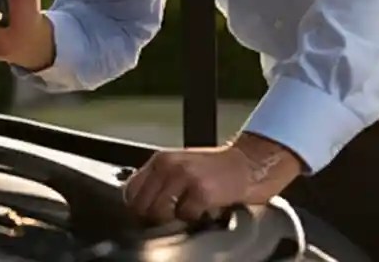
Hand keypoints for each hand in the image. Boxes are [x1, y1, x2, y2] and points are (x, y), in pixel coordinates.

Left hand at [122, 133, 303, 224]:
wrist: (247, 165)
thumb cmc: (215, 169)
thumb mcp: (180, 166)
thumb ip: (159, 181)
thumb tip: (138, 206)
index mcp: (160, 159)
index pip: (131, 190)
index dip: (137, 207)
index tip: (147, 214)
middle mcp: (169, 166)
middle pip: (141, 205)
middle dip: (153, 217)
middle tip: (170, 217)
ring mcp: (184, 178)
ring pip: (159, 214)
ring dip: (172, 219)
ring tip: (186, 212)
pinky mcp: (201, 191)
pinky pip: (185, 217)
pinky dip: (194, 219)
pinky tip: (203, 209)